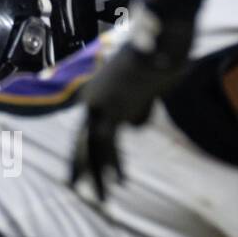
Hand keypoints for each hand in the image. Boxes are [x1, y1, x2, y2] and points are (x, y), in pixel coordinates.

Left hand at [69, 6, 192, 199]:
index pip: (86, 130)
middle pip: (83, 140)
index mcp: (96, 94)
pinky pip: (106, 141)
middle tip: (78, 188)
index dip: (86, 151)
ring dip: (98, 172)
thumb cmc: (157, 60)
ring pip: (92, 145)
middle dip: (82, 167)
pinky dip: (111, 162)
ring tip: (101, 196)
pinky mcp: (110, 107)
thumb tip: (134, 128)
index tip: (89, 170)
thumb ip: (137, 108)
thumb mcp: (145, 89)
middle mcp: (91, 99)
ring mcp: (98, 104)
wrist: (160, 41)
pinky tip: (116, 181)